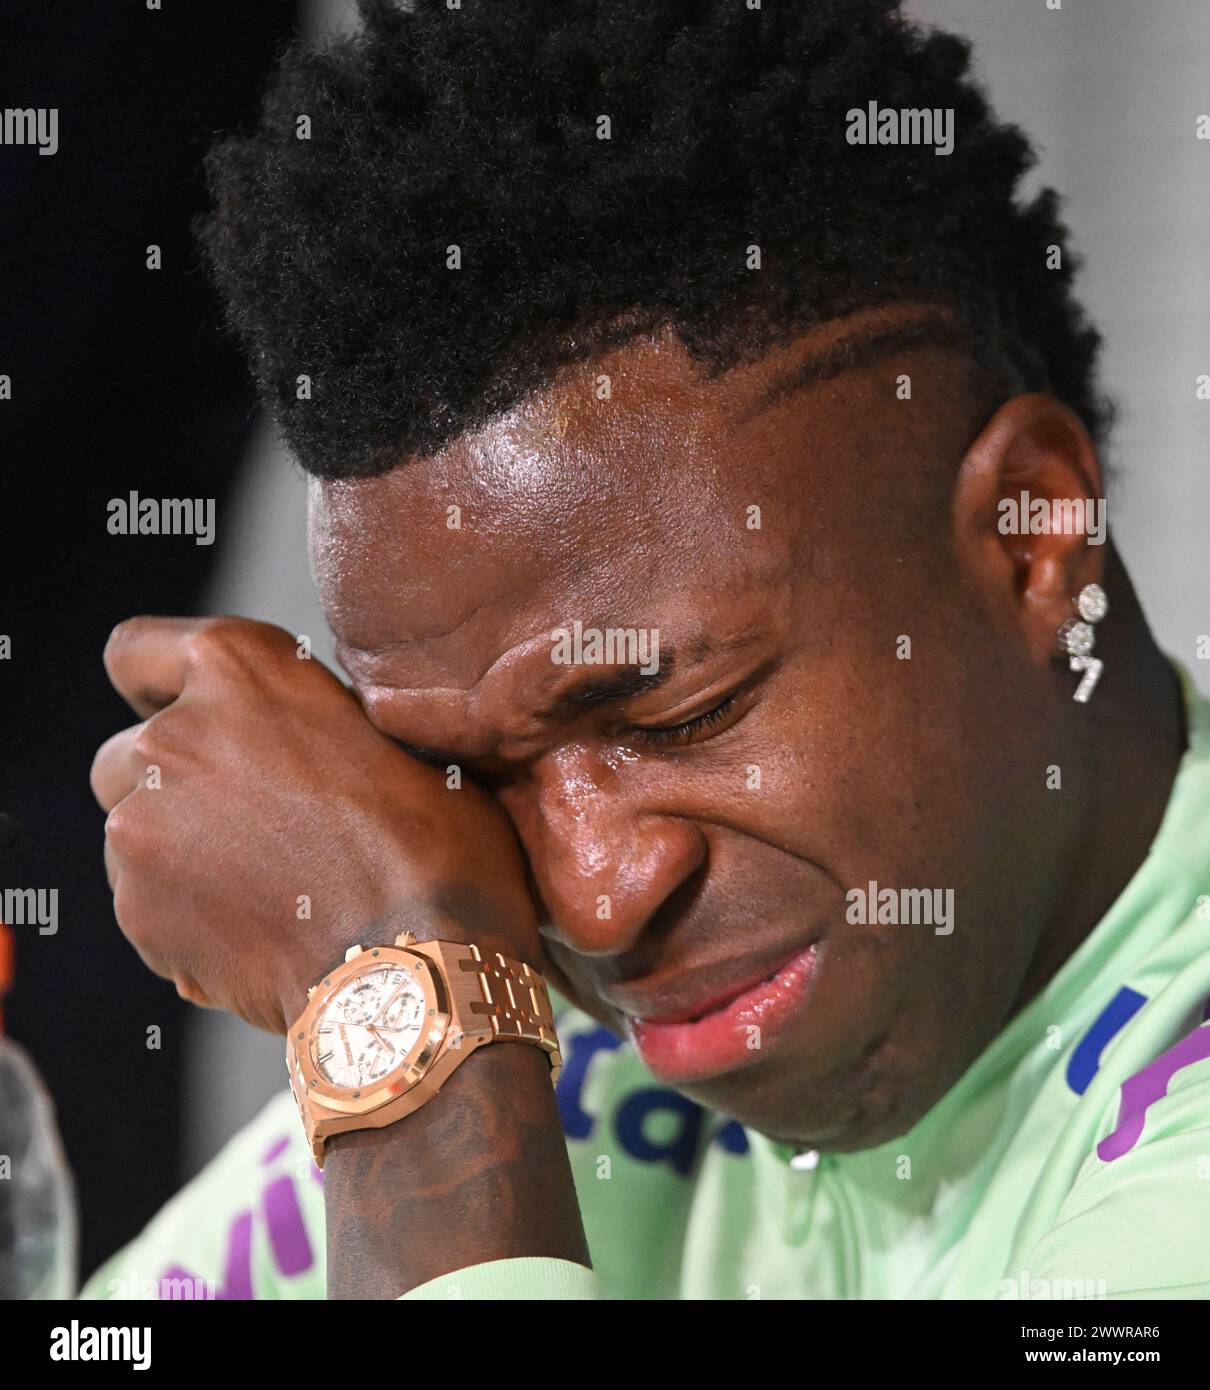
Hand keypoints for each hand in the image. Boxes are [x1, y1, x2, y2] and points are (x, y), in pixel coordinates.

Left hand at [90, 616, 539, 1032]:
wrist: (416, 968)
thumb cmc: (433, 851)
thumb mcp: (398, 742)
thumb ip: (318, 723)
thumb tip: (303, 740)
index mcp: (239, 670)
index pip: (136, 650)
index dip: (157, 686)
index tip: (188, 716)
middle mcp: (172, 737)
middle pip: (130, 754)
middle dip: (174, 785)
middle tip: (253, 822)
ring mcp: (141, 827)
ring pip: (135, 832)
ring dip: (181, 852)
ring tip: (268, 887)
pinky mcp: (136, 910)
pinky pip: (146, 903)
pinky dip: (186, 915)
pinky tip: (260, 930)